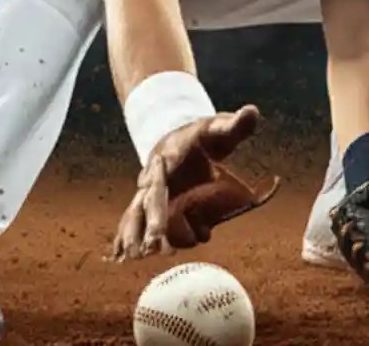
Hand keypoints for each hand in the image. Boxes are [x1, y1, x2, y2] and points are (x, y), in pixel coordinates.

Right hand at [107, 104, 279, 261]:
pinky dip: (124, 235)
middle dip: (150, 224)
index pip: (161, 180)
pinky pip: (133, 219)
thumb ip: (235, 124)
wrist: (176, 135)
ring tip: (133, 256)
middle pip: (148, 202)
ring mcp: (148, 191)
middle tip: (153, 246)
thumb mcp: (218, 128)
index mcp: (168, 157)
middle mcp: (154, 176)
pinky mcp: (148, 203)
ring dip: (134, 234)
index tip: (158, 214)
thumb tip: (252, 111)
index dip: (158, 198)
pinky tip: (116, 255)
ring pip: (136, 213)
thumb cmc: (202, 136)